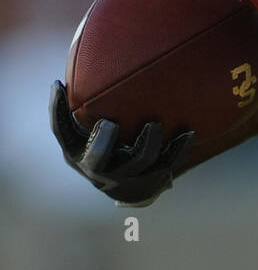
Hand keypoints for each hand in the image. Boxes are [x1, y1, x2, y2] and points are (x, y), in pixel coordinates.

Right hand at [49, 79, 194, 205]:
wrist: (125, 186)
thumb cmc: (96, 148)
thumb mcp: (77, 136)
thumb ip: (66, 112)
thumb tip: (57, 83)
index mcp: (81, 156)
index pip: (65, 137)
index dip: (62, 118)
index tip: (67, 96)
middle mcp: (103, 171)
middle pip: (100, 161)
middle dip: (103, 143)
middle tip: (110, 123)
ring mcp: (129, 177)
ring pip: (139, 163)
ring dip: (147, 143)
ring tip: (153, 124)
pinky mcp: (153, 178)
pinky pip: (168, 164)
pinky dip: (178, 149)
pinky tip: (188, 133)